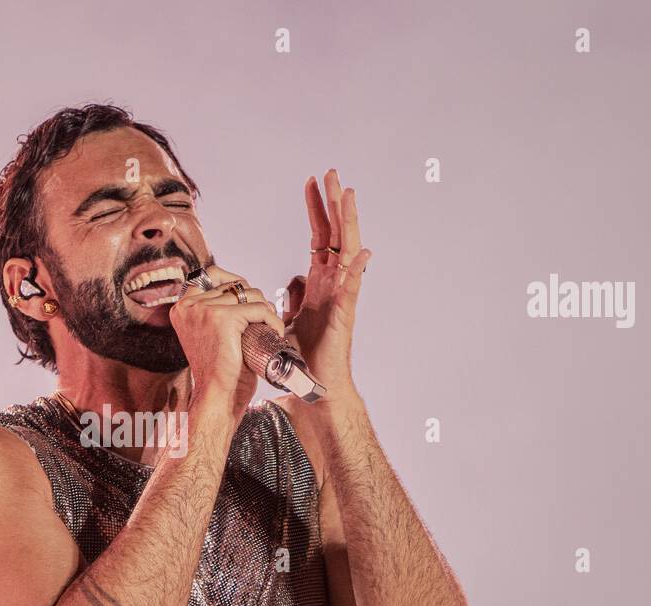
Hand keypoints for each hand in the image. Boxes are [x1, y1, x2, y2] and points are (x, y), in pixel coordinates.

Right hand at [170, 265, 287, 420]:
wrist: (217, 395)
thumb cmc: (217, 371)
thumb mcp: (209, 334)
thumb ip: (213, 311)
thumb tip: (240, 287)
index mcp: (181, 308)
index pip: (210, 274)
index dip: (233, 281)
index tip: (247, 298)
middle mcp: (188, 306)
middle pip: (234, 284)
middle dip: (254, 300)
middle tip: (262, 321)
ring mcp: (204, 310)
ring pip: (249, 294)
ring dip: (265, 309)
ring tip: (268, 329)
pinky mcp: (223, 318)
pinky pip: (258, 309)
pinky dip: (272, 320)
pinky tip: (275, 333)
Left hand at [282, 169, 371, 393]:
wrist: (312, 389)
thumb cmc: (301, 360)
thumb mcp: (287, 321)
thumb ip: (291, 299)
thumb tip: (291, 281)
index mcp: (320, 284)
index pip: (319, 238)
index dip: (316, 210)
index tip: (311, 182)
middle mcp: (333, 286)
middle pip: (336, 236)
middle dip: (333, 203)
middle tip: (331, 172)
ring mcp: (341, 300)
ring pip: (348, 253)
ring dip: (348, 224)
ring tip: (348, 194)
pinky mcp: (343, 318)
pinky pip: (352, 290)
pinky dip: (357, 271)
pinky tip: (363, 251)